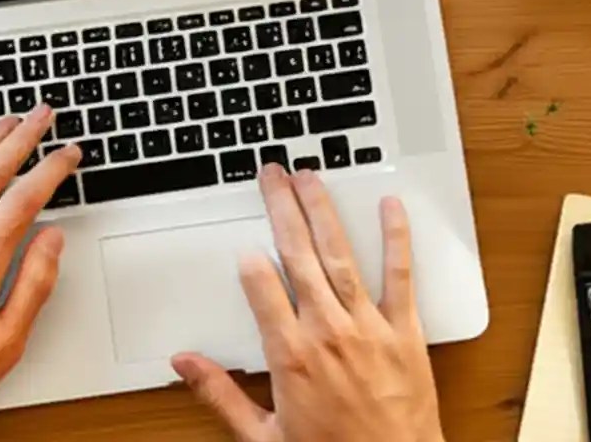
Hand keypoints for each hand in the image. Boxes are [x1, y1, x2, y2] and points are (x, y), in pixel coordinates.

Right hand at [171, 166, 443, 441]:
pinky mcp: (406, 331)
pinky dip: (396, 239)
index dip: (251, 261)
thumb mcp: (263, 436)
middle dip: (282, 210)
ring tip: (311, 177)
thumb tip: (184, 365)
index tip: (245, 243)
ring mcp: (369, 327)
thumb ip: (221, 395)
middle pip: (298, 255)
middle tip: (273, 175)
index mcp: (291, 356)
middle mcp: (328, 332)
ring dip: (324, 212)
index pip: (262, 288)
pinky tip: (390, 207)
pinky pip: (401, 276)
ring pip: (341, 255)